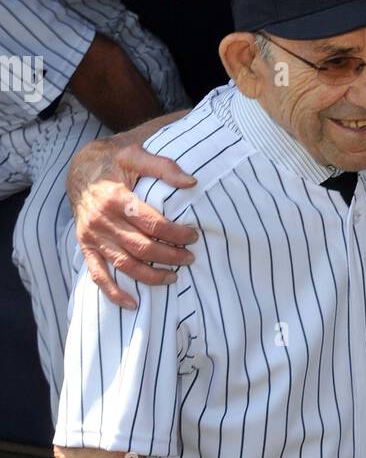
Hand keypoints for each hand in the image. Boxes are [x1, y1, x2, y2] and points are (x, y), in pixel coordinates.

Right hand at [67, 137, 198, 308]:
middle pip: (142, 247)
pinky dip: (114, 292)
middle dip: (169, 256)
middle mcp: (102, 220)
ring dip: (150, 276)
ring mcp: (92, 236)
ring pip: (124, 264)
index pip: (153, 224)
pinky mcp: (86, 246)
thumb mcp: (136, 154)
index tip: (193, 236)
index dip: (176, 234)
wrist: (80, 168)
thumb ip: (164, 167)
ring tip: (173, 277)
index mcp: (116, 198)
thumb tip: (192, 183)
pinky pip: (98, 274)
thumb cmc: (113, 161)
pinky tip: (132, 303)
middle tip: (189, 258)